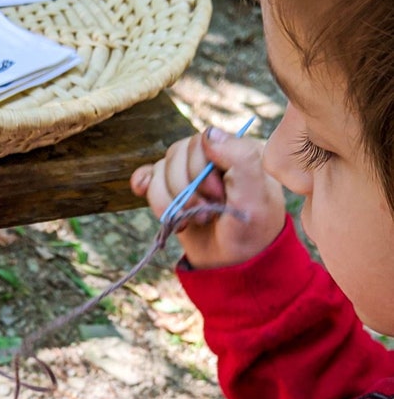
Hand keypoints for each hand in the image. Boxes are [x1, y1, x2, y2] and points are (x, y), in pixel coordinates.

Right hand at [130, 126, 285, 268]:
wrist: (235, 265)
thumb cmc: (251, 230)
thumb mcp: (255, 196)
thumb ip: (241, 158)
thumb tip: (209, 133)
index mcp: (236, 149)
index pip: (201, 142)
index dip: (201, 172)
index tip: (219, 197)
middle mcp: (211, 156)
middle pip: (176, 155)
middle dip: (186, 191)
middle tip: (207, 214)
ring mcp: (189, 173)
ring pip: (160, 169)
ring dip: (170, 200)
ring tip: (191, 219)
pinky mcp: (172, 189)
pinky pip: (148, 176)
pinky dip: (145, 185)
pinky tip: (142, 191)